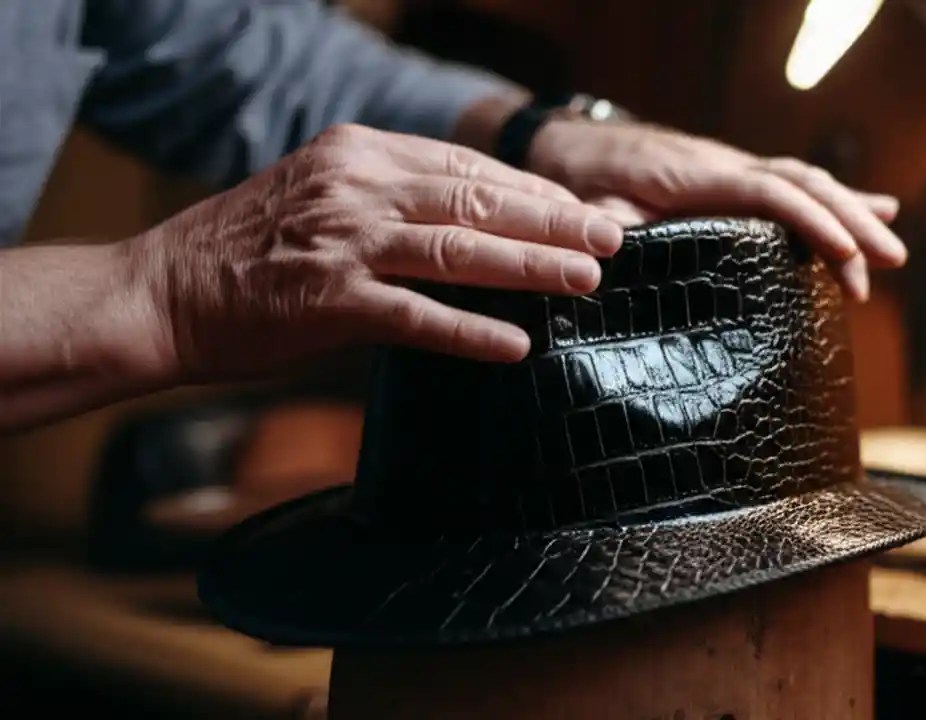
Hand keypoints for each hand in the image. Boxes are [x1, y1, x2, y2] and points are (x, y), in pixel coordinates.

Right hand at [128, 123, 623, 381]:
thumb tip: (477, 228)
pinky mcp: (327, 301)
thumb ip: (394, 202)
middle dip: (553, 223)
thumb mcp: (324, 197)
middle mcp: (357, 186)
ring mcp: (343, 242)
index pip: (468, 168)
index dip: (534, 192)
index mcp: (360, 153)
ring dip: (531, 267)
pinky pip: (415, 317)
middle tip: (612, 241)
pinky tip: (515, 344)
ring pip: (459, 250)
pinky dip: (469, 331)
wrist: (161, 292)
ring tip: (586, 281)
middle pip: (477, 201)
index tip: (582, 212)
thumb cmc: (248, 251)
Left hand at [526, 120, 905, 300]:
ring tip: (893, 253)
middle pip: (803, 184)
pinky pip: (795, 187)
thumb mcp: (589, 206)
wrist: (572, 144)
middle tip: (892, 259)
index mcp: (696, 175)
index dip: (809, 220)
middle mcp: (727, 166)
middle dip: (852, 220)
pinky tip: (875, 210)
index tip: (843, 253)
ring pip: (806, 184)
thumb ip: (612, 226)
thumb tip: (623, 253)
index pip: (768, 192)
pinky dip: (836, 201)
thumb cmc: (580, 179)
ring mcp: (735, 170)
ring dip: (852, 214)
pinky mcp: (735, 181)